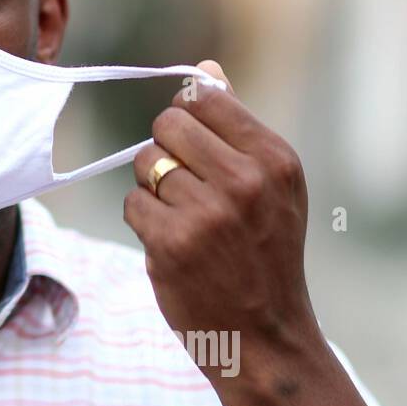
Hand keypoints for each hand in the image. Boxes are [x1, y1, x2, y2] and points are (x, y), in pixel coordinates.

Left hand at [123, 61, 379, 405]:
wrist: (266, 335)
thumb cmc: (265, 253)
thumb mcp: (272, 186)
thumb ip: (236, 125)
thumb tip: (206, 70)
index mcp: (274, 158)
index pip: (202, 99)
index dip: (189, 122)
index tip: (200, 151)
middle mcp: (245, 180)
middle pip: (166, 124)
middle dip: (167, 152)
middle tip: (189, 189)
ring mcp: (207, 213)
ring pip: (144, 164)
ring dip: (155, 191)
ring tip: (187, 220)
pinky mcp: (171, 243)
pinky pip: (132, 204)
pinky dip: (144, 223)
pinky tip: (173, 245)